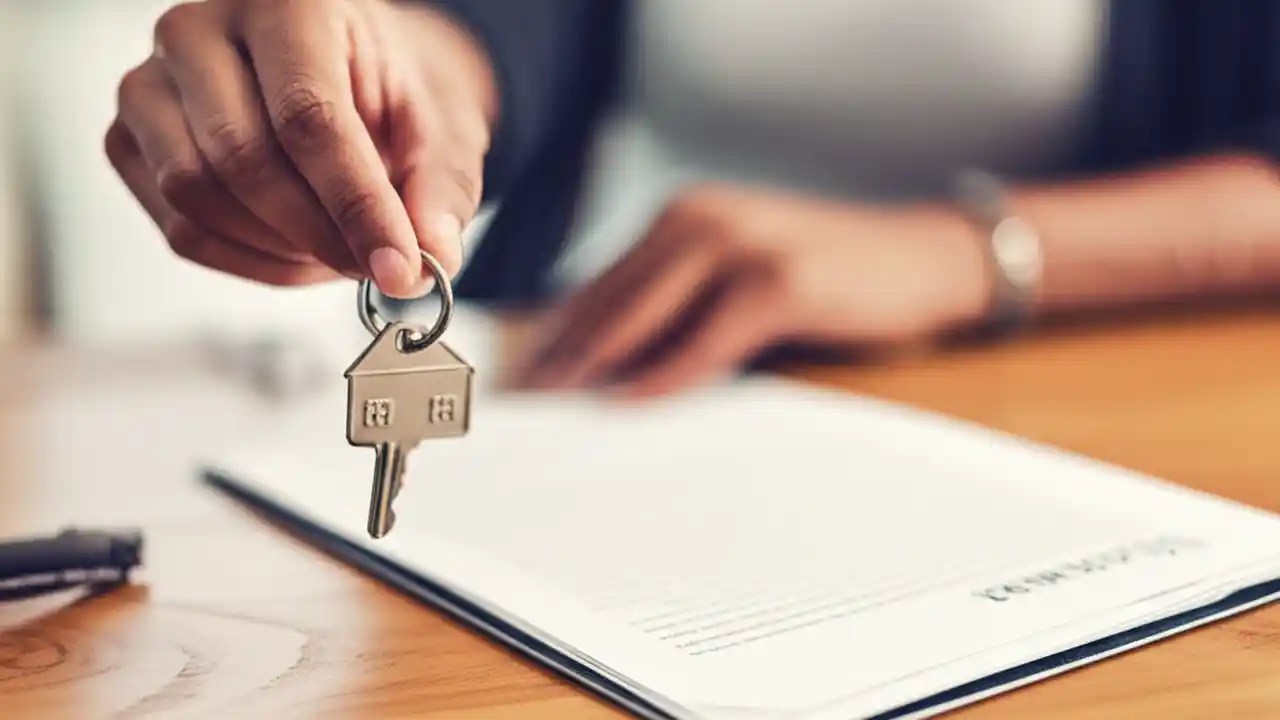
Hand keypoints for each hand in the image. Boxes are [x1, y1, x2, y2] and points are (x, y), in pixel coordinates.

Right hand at [105, 0, 494, 296]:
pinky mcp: (128, 139)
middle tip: (378, 269)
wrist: (347, 76)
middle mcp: (199, 30)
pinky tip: (300, 254)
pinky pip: (180, 228)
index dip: (357, 205)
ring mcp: (150, 83)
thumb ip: (442, 190)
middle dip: (320, 235)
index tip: (401, 267)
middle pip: (243, 159)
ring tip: (343, 253)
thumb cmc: (391, 97)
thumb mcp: (443, 131)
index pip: (308, 116)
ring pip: (197, 198)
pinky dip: (249, 262)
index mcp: (289, 3)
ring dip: (282, 252)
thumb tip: (432, 258)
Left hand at [516, 184, 992, 397]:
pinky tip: (628, 405)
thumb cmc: (830, 276)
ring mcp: (741, 245)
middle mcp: (703, 218)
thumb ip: (680, 302)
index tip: (524, 376)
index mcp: (686, 215)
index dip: (557, 332)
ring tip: (556, 410)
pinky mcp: (778, 282)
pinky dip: (662, 377)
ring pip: (643, 317)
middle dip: (562, 355)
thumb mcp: (741, 274)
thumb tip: (606, 362)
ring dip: (594, 367)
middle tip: (522, 404)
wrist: (924, 258)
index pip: (602, 282)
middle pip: (610, 299)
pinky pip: (703, 342)